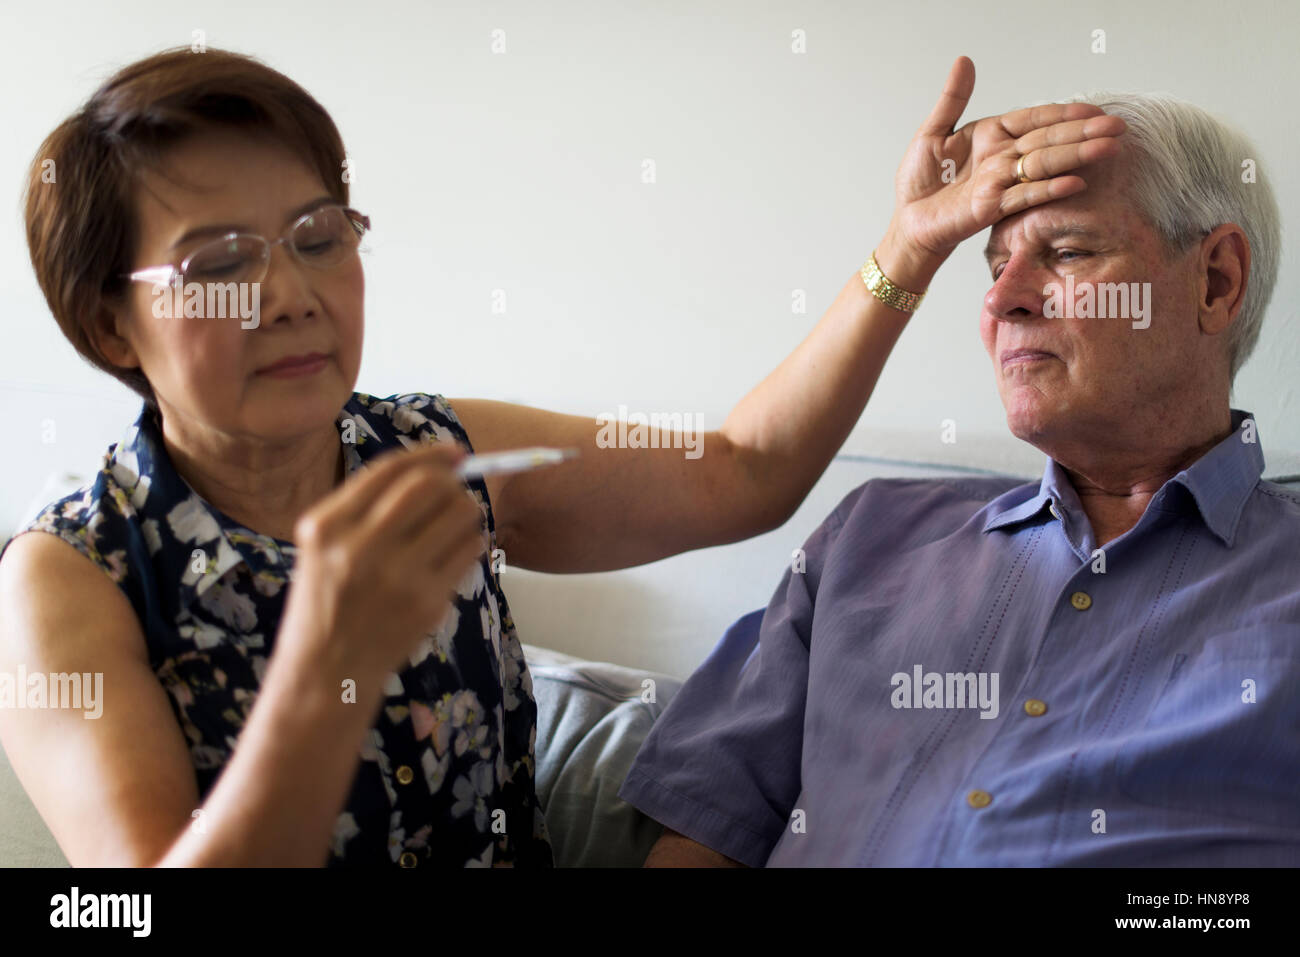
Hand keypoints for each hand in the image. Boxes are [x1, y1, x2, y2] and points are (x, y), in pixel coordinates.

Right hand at [278, 441, 487, 683]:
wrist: (326, 672)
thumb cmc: (328, 601)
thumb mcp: (323, 547)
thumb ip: (366, 507)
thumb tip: (437, 465)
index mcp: (326, 525)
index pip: (390, 469)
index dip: (430, 455)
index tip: (455, 452)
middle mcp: (358, 547)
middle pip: (429, 486)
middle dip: (451, 482)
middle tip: (454, 491)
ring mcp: (396, 577)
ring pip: (458, 515)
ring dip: (466, 512)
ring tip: (454, 525)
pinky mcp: (426, 602)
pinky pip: (469, 551)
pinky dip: (470, 543)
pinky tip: (455, 552)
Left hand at [882, 56, 1125, 280]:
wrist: (909, 219)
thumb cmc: (920, 181)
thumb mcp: (932, 133)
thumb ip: (952, 99)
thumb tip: (964, 61)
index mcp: (992, 136)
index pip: (1033, 120)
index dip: (1062, 114)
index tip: (1092, 110)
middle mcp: (1002, 158)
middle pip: (1047, 141)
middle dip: (1082, 133)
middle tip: (1116, 127)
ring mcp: (1000, 182)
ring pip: (1043, 165)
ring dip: (1076, 156)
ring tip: (1107, 148)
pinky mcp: (993, 207)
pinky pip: (1025, 195)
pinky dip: (1049, 188)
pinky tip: (1074, 182)